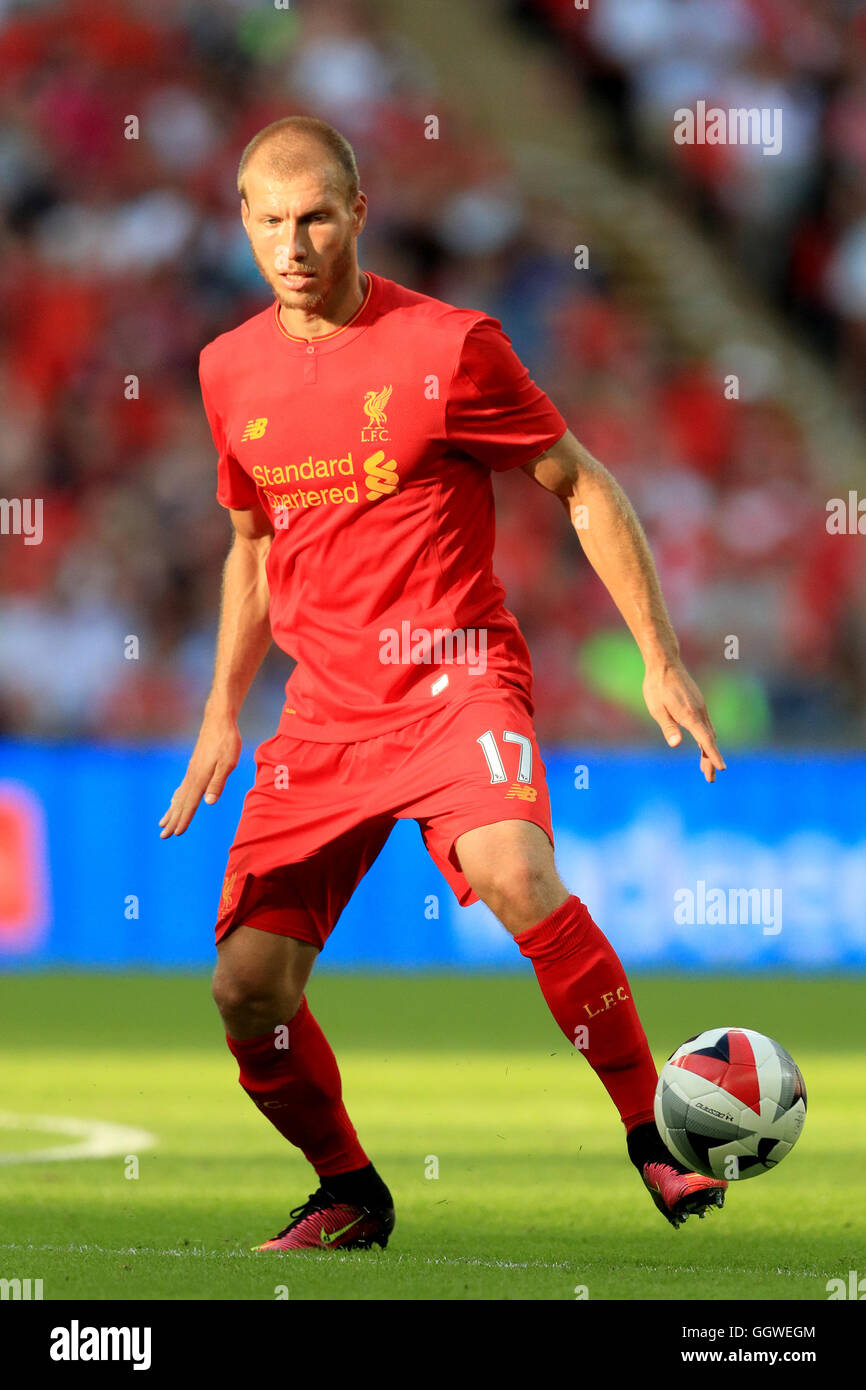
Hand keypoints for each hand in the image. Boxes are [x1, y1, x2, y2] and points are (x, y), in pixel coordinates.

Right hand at [159, 707, 241, 836]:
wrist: (218, 719)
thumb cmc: (227, 741)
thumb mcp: (228, 762)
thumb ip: (218, 782)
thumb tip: (209, 802)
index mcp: (200, 777)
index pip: (190, 803)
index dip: (184, 819)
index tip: (176, 833)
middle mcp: (192, 776)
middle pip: (180, 802)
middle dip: (172, 820)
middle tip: (163, 836)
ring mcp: (191, 770)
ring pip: (179, 795)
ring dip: (172, 810)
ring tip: (163, 823)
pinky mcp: (194, 766)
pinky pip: (182, 787)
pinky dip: (176, 798)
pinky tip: (174, 801)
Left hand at [642, 659, 725, 782]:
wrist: (664, 663)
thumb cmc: (657, 686)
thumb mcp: (657, 709)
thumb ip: (668, 726)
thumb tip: (675, 744)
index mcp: (689, 715)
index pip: (705, 739)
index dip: (714, 755)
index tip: (722, 768)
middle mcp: (699, 712)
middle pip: (709, 740)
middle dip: (710, 760)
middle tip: (710, 779)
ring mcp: (700, 707)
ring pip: (709, 733)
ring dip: (709, 751)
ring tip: (707, 768)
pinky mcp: (698, 704)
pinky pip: (706, 726)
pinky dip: (706, 740)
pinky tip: (702, 746)